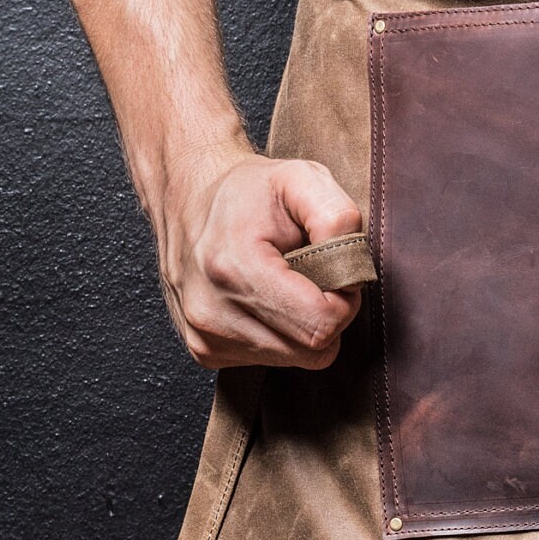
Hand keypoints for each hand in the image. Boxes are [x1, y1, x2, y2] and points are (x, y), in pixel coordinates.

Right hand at [155, 147, 365, 371]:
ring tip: (284, 282)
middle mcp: (212, 313)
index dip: (343, 300)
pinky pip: (270, 360)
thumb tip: (351, 272)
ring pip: (294, 359)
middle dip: (326, 314)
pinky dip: (279, 333)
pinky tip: (264, 298)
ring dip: (302, 325)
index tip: (334, 270)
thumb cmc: (248, 190)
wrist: (187, 197)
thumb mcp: (302, 178)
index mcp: (234, 269)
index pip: (320, 325)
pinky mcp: (204, 352)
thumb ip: (337, 218)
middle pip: (312, 350)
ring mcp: (204, 338)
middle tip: (313, 274)